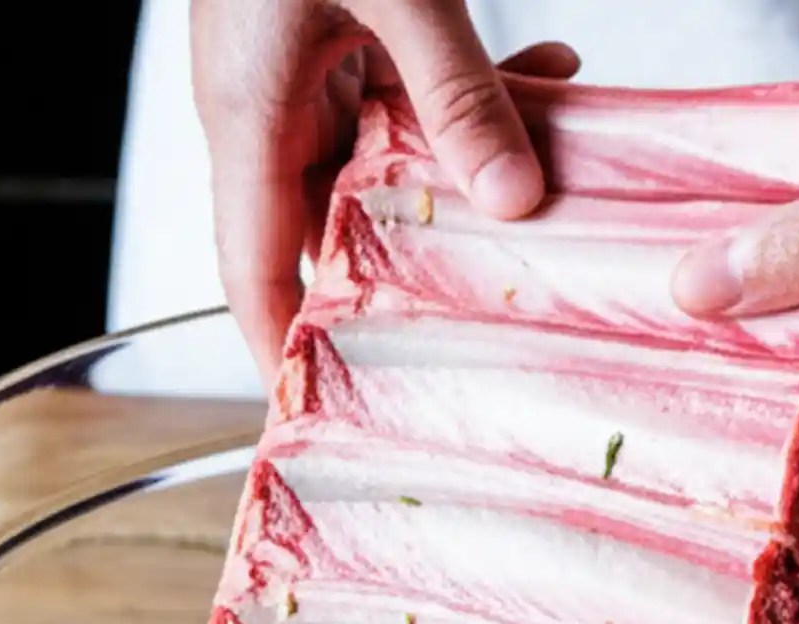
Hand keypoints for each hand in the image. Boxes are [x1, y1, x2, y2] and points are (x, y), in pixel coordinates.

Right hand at [190, 0, 578, 384]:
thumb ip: (454, 91)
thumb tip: (513, 195)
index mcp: (250, 117)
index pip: (254, 273)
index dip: (285, 351)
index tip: (328, 411)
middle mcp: (267, 108)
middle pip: (340, 224)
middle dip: (424, 254)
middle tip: (495, 291)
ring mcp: (301, 74)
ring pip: (387, 159)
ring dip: (467, 159)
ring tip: (548, 160)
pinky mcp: (334, 36)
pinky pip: (402, 94)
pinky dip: (467, 93)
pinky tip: (543, 74)